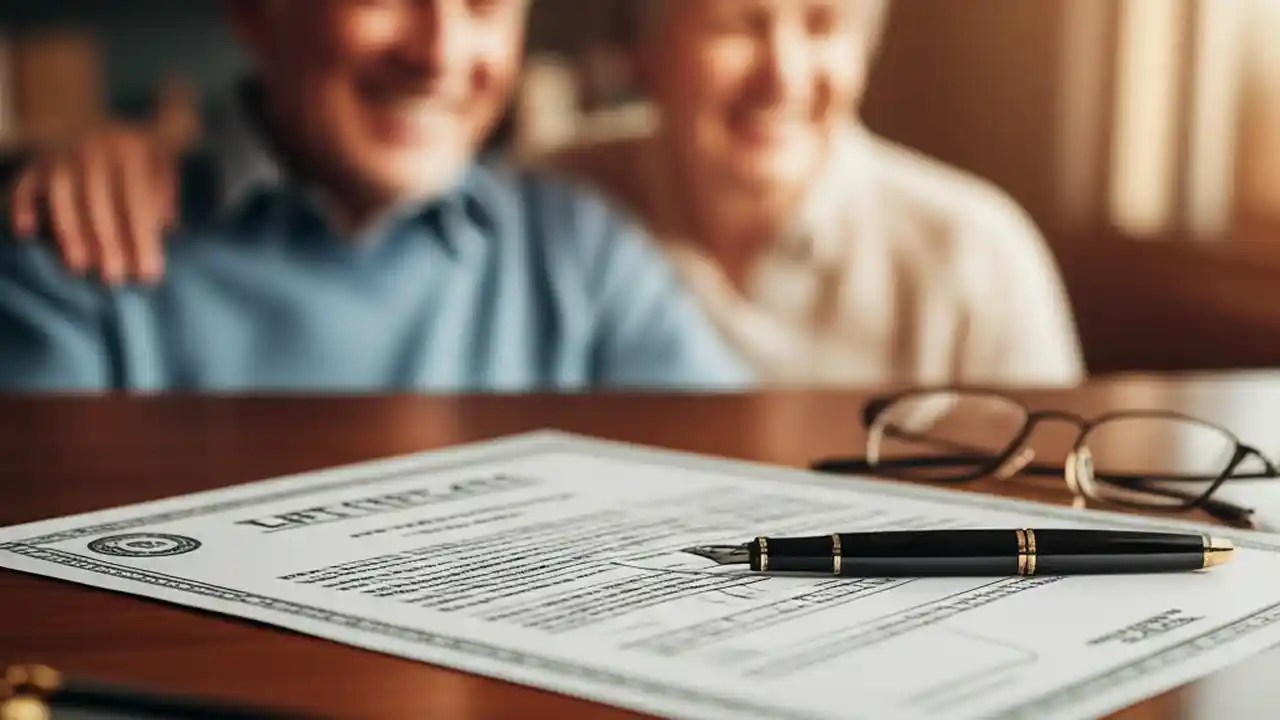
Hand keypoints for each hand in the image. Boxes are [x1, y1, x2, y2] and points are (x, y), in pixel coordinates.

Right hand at [9, 125, 179, 284]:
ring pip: (62, 195)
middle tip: (114, 278)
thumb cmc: (134, 153)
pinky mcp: (36, 161)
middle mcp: (94, 149)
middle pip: (99, 201)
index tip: (149, 273)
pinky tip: (24, 232)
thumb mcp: (160, 158)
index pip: (137, 200)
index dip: (143, 238)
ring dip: (68, 231)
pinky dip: (21, 205)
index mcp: (130, 149)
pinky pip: (25, 183)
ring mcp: (62, 154)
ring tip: (78, 267)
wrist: (86, 117)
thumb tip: (166, 225)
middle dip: (107, 242)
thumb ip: (166, 190)